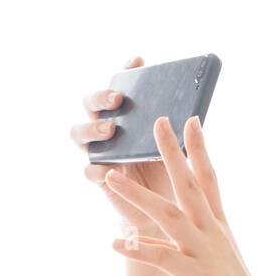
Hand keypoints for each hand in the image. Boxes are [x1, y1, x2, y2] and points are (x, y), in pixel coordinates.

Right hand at [73, 56, 173, 237]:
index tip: (138, 61)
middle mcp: (110, 129)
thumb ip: (181, 132)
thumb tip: (194, 115)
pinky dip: (96, 168)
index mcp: (129, 116)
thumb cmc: (174, 173)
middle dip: (101, 96)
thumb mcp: (181, 149)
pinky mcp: (101, 179)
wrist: (169, 213)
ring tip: (110, 129)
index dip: (126, 71)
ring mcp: (101, 152)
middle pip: (92, 103)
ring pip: (80, 133)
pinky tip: (106, 168)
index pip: (121, 85)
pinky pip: (89, 171)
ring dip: (92, 128)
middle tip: (118, 98)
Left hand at [104, 115, 275, 275]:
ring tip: (111, 178)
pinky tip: (116, 243)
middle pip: (190, 184)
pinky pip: (162, 259)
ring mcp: (204, 252)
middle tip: (158, 121)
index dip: (199, 149)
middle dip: (172, 152)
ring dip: (138, 196)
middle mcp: (213, 232)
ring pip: (167, 215)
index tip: (191, 120)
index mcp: (220, 225)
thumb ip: (208, 233)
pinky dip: (140, 249)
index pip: (209, 178)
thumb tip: (197, 219)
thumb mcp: (223, 255)